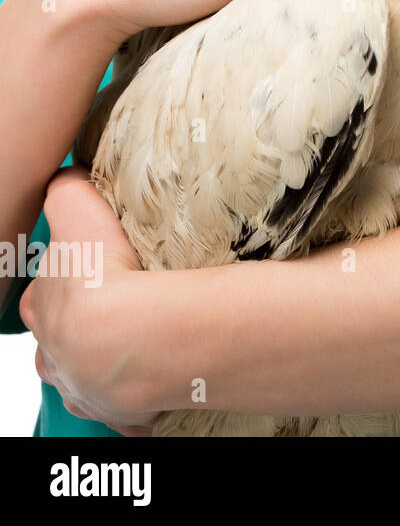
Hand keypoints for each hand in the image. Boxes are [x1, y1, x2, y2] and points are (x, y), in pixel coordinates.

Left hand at [19, 168, 160, 435]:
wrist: (138, 341)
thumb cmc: (106, 280)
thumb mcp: (79, 215)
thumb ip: (69, 193)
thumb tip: (69, 176)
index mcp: (44, 311)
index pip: (47, 294)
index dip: (70, 281)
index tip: (97, 273)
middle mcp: (57, 357)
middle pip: (64, 341)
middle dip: (86, 329)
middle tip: (127, 308)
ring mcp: (90, 390)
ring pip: (92, 378)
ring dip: (112, 366)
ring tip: (148, 345)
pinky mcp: (127, 414)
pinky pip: (134, 412)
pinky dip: (147, 400)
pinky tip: (164, 382)